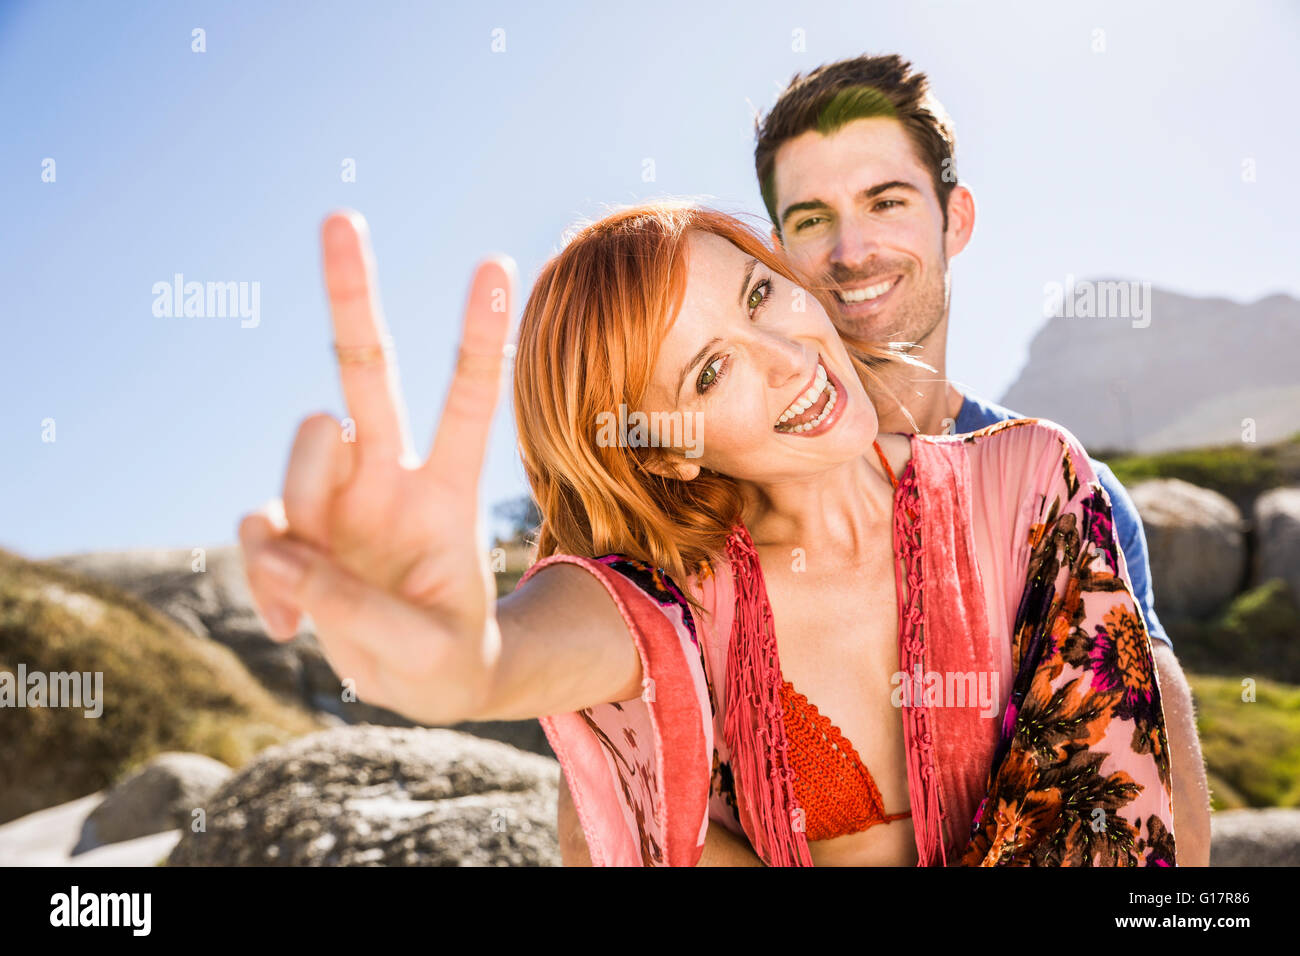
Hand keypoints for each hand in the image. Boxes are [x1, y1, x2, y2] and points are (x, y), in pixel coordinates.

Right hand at [238, 210, 516, 724]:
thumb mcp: (423, 652)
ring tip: (315, 596)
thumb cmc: (443, 658)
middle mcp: (390, 476)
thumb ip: (350, 603)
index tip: (494, 265)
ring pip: (303, 454)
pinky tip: (293, 625)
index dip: (477, 338)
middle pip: (369, 371)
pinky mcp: (293, 528)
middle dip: (354, 297)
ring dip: (302, 515)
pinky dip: (267, 579)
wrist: (422, 684)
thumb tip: (274, 545)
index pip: (468, 401)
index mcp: (448, 493)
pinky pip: (258, 530)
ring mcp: (338, 497)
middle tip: (341, 217)